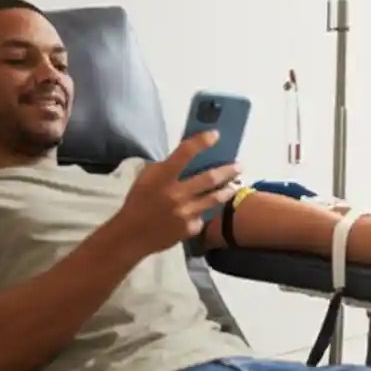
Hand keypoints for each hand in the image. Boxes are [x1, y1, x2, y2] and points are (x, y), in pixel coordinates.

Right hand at [114, 131, 241, 256]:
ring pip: (214, 198)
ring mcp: (185, 213)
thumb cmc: (138, 202)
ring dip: (227, 190)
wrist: (131, 235)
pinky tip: (203, 209)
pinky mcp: (190, 228)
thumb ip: (167, 169)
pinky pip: (203, 216)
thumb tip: (189, 158)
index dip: (201, 142)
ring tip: (235, 185)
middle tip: (239, 166)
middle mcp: (176, 194)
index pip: (184, 154)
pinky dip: (203, 211)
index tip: (215, 135)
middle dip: (228, 171)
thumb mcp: (147, 179)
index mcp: (162, 178)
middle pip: (209, 178)